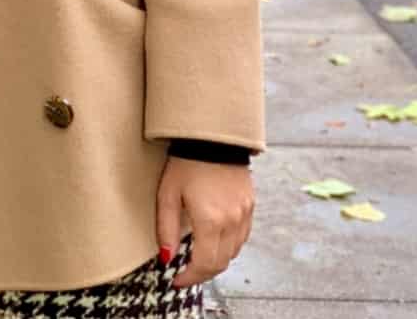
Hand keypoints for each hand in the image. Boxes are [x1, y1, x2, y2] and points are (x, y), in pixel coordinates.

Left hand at [155, 156, 254, 288]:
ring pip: (233, 252)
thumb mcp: (167, 194)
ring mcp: (244, 214)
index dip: (189, 277)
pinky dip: (228, 246)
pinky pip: (242, 237)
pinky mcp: (250, 206)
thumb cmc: (185, 163)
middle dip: (202, 273)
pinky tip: (214, 241)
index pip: (204, 264)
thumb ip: (167, 229)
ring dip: (216, 261)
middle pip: (221, 263)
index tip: (175, 280)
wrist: (213, 137)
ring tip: (197, 258)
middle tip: (184, 273)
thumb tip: (167, 258)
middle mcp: (232, 221)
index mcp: (211, 220)